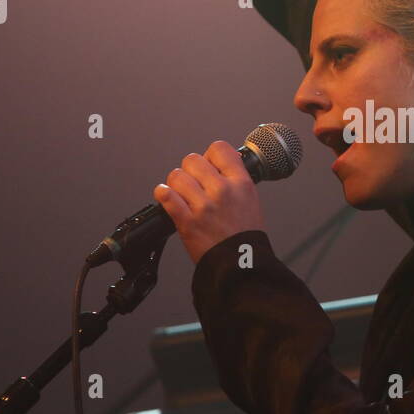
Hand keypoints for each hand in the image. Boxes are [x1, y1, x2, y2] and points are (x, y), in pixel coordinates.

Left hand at [153, 141, 265, 263]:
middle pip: (193, 160)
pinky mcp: (187, 222)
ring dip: (176, 184)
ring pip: (177, 176)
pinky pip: (166, 196)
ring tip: (181, 193)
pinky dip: (162, 195)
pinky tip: (166, 197)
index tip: (208, 164)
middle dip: (190, 170)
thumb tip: (217, 164)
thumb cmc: (245, 235)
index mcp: (241, 183)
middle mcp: (222, 191)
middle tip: (193, 182)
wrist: (241, 264)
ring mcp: (204, 206)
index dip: (210, 155)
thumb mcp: (250, 199)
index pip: (219, 149)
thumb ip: (235, 179)